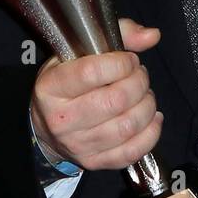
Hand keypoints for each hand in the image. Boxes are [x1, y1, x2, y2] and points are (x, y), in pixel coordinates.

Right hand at [29, 18, 162, 170]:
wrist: (46, 127)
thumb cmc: (68, 84)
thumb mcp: (80, 52)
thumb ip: (118, 35)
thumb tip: (152, 36)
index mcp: (52, 87)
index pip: (92, 72)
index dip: (121, 63)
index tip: (128, 60)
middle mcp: (61, 119)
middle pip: (116, 100)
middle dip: (139, 83)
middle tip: (139, 75)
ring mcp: (78, 144)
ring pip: (128, 126)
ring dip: (147, 106)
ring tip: (144, 95)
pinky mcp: (94, 162)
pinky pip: (132, 152)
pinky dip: (151, 133)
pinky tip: (151, 118)